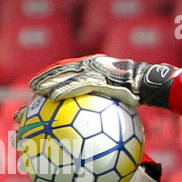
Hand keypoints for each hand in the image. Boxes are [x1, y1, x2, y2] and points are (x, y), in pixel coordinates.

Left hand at [28, 56, 175, 107]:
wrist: (148, 83)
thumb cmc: (137, 91)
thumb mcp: (121, 93)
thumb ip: (107, 98)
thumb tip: (103, 117)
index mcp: (96, 64)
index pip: (71, 67)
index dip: (56, 73)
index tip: (44, 82)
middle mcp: (92, 64)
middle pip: (64, 69)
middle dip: (47, 77)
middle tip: (33, 87)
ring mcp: (95, 70)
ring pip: (66, 75)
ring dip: (49, 83)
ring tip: (36, 92)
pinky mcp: (98, 79)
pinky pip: (77, 85)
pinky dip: (63, 91)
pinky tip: (52, 98)